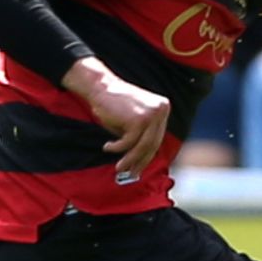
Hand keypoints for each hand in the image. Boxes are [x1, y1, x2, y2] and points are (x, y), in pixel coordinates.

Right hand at [62, 58, 170, 181]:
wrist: (99, 87)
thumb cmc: (113, 105)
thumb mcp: (133, 119)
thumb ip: (142, 134)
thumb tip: (143, 161)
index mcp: (162, 108)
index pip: (157, 137)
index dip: (148, 155)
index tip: (140, 167)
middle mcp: (161, 110)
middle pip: (153, 143)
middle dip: (141, 161)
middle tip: (132, 173)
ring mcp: (152, 114)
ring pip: (143, 145)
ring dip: (130, 159)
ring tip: (119, 168)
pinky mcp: (139, 119)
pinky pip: (129, 142)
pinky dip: (117, 147)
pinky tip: (108, 147)